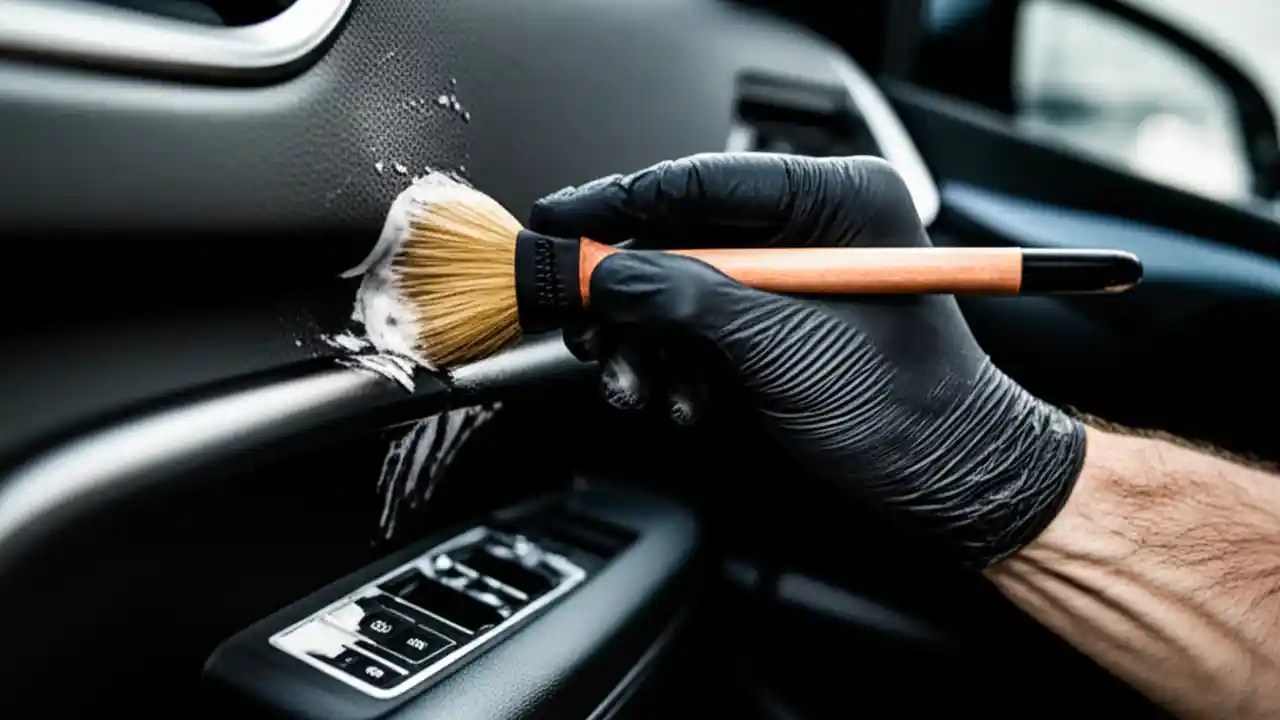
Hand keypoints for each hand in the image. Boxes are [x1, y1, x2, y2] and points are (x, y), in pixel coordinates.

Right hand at [528, 152, 1085, 567]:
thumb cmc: (904, 410)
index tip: (561, 220)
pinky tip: (681, 402)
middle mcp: (809, 230)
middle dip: (630, 295)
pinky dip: (676, 369)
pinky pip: (697, 332)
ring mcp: (788, 281)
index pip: (704, 181)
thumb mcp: (780, 346)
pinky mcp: (773, 327)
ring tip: (641, 389)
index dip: (622, 202)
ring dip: (648, 346)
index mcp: (835, 200)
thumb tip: (609, 273)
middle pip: (682, 238)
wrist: (946, 484)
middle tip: (591, 328)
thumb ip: (686, 300)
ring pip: (680, 293)